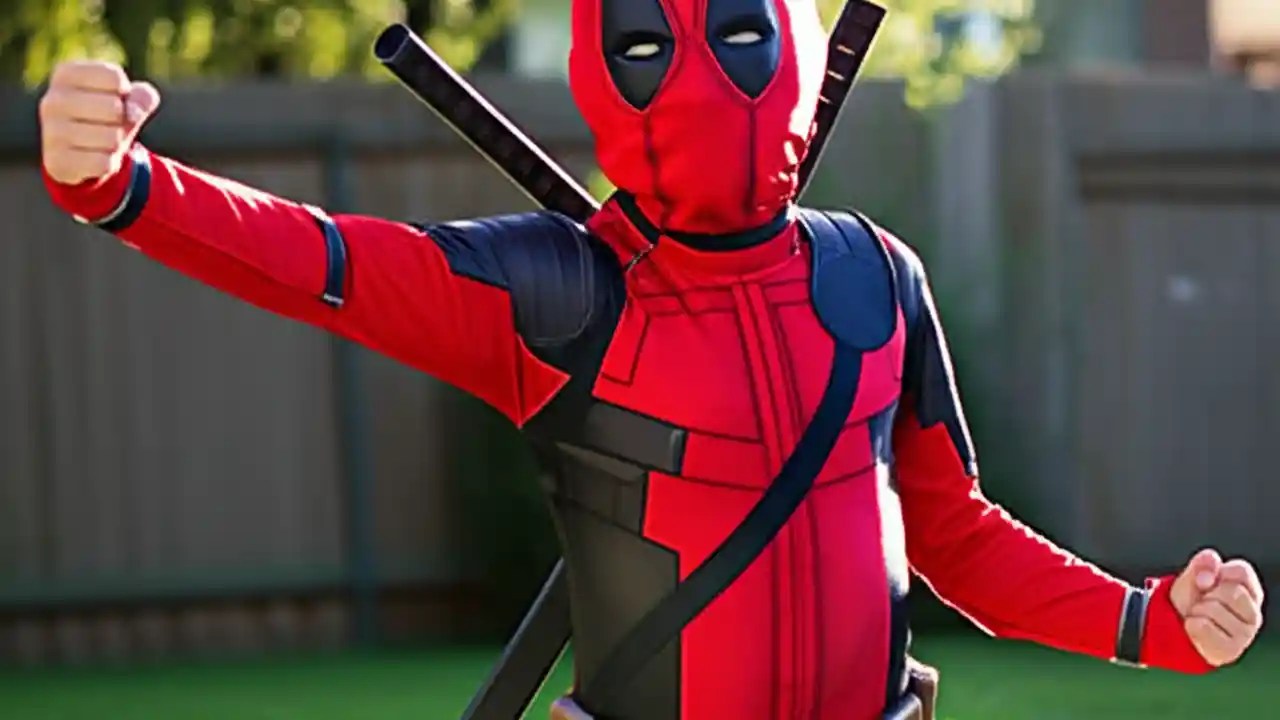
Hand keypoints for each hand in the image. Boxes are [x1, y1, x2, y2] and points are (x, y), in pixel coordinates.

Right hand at [39, 60, 160, 185]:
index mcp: (65, 75)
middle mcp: (52, 101)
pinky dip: (108, 164)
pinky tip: (93, 158)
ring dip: (116, 143)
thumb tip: (133, 113)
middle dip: (122, 120)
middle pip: (115, 108)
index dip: (125, 92)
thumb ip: (142, 96)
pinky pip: (105, 164)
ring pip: (113, 138)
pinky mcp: (56, 162)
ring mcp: (51, 132)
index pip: (113, 77)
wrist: (79, 153)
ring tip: (100, 141)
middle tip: (107, 124)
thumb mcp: (127, 99)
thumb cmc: (106, 116)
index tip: (113, 98)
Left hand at [1170, 549, 1264, 666]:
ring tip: (1199, 617)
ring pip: (1214, 610)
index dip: (1217, 572)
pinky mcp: (1231, 650)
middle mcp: (1253, 614)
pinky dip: (1191, 625)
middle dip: (1207, 594)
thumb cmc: (1191, 599)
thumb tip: (1211, 560)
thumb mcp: (1193, 576)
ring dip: (1197, 610)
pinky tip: (1195, 629)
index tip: (1205, 581)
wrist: (1176, 628)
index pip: (1241, 571)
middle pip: (1231, 592)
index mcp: (1249, 591)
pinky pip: (1202, 627)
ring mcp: (1245, 635)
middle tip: (1202, 603)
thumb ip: (1203, 563)